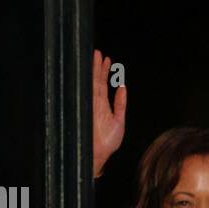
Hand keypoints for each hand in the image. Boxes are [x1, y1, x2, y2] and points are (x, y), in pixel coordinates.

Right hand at [92, 48, 126, 177]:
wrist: (100, 155)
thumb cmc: (108, 141)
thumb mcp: (119, 121)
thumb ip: (120, 104)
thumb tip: (122, 87)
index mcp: (102, 105)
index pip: (102, 84)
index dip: (104, 71)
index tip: (106, 59)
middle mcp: (95, 103)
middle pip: (95, 81)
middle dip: (97, 66)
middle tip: (97, 52)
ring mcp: (89, 106)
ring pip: (91, 85)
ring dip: (94, 71)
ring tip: (95, 57)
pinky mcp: (86, 111)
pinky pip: (90, 96)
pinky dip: (92, 86)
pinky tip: (93, 74)